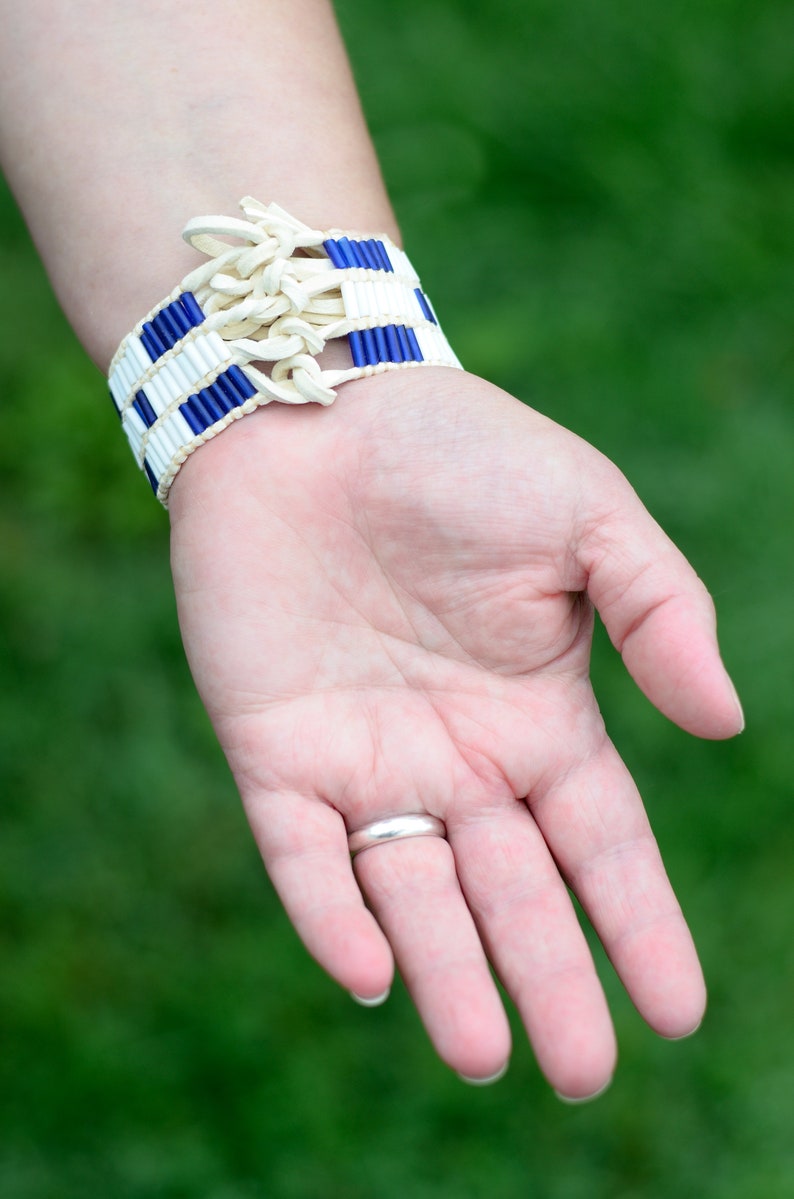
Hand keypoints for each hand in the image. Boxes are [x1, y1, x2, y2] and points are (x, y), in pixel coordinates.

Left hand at [169, 368, 741, 1097]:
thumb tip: (726, 725)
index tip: (676, 1014)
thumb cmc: (457, 451)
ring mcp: (364, 757)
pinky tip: (370, 974)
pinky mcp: (274, 745)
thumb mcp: (588, 517)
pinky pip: (301, 851)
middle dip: (549, 980)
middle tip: (582, 1074)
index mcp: (537, 713)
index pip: (602, 843)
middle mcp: (455, 755)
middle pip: (511, 890)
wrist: (313, 403)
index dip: (640, 925)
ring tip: (481, 1057)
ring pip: (410, 892)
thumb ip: (661, 612)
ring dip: (444, 973)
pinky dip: (331, 913)